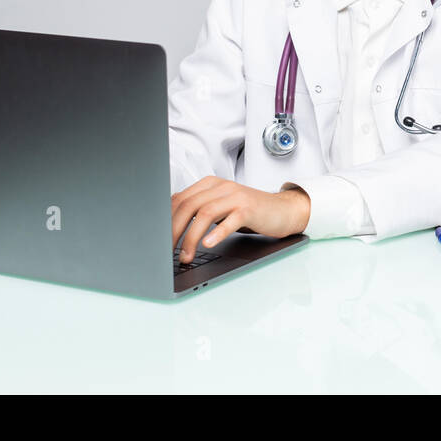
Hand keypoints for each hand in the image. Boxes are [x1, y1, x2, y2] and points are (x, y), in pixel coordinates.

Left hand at [171, 177, 309, 262]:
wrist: (282, 210)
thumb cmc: (249, 211)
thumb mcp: (220, 206)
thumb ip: (199, 208)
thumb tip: (169, 222)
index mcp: (210, 184)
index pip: (179, 199)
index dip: (166, 221)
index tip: (158, 240)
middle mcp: (221, 187)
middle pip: (188, 206)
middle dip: (174, 231)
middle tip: (167, 251)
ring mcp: (236, 196)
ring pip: (205, 213)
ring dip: (191, 237)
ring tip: (185, 255)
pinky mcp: (249, 208)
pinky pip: (230, 219)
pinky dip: (217, 232)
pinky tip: (209, 244)